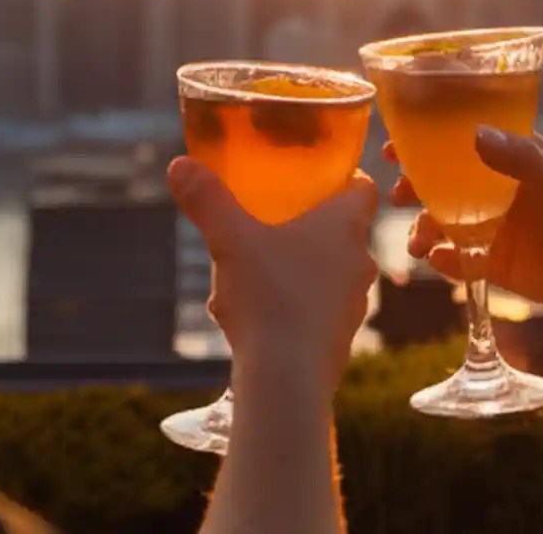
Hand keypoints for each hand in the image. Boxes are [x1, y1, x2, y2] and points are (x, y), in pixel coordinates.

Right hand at [169, 157, 378, 393]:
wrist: (288, 378)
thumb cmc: (268, 297)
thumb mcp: (229, 240)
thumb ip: (207, 200)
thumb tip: (179, 165)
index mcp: (346, 227)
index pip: (363, 188)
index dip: (344, 177)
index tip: (315, 176)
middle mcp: (360, 262)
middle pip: (342, 231)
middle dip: (307, 225)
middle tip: (271, 220)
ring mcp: (354, 303)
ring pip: (328, 273)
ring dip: (296, 268)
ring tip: (253, 272)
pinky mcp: (340, 337)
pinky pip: (318, 310)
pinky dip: (292, 305)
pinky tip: (255, 316)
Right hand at [388, 127, 542, 325]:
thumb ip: (516, 158)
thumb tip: (473, 133)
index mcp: (513, 159)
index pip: (462, 140)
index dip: (427, 141)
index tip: (396, 146)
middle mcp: (496, 190)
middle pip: (442, 181)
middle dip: (414, 187)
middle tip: (397, 195)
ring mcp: (492, 227)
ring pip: (442, 222)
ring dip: (422, 229)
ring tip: (419, 243)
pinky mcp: (491, 263)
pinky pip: (455, 261)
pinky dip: (442, 261)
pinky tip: (440, 262)